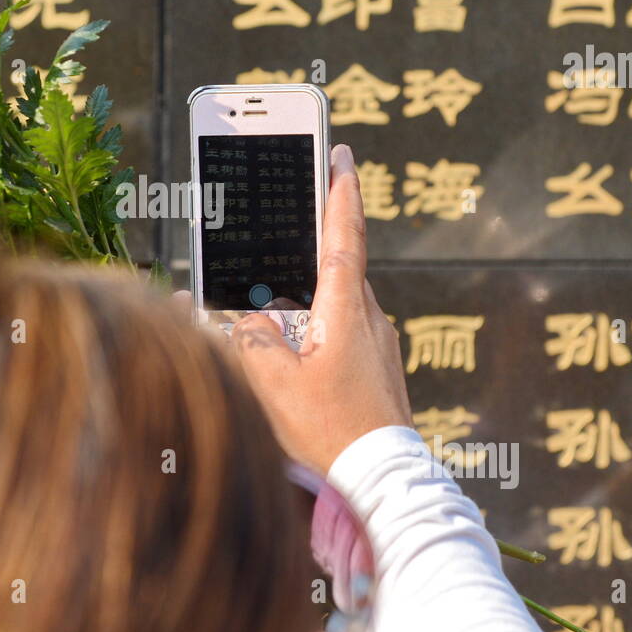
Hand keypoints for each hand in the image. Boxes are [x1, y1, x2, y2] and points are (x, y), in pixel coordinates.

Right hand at [231, 143, 412, 473]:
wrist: (385, 477)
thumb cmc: (331, 431)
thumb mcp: (273, 384)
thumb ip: (252, 342)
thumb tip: (246, 322)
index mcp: (345, 309)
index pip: (345, 234)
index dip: (341, 190)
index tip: (342, 153)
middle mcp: (369, 317)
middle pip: (338, 265)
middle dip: (314, 241)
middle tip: (295, 216)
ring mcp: (378, 342)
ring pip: (337, 302)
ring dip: (309, 296)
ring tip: (274, 309)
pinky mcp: (378, 366)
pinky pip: (343, 330)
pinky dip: (318, 325)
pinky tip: (296, 351)